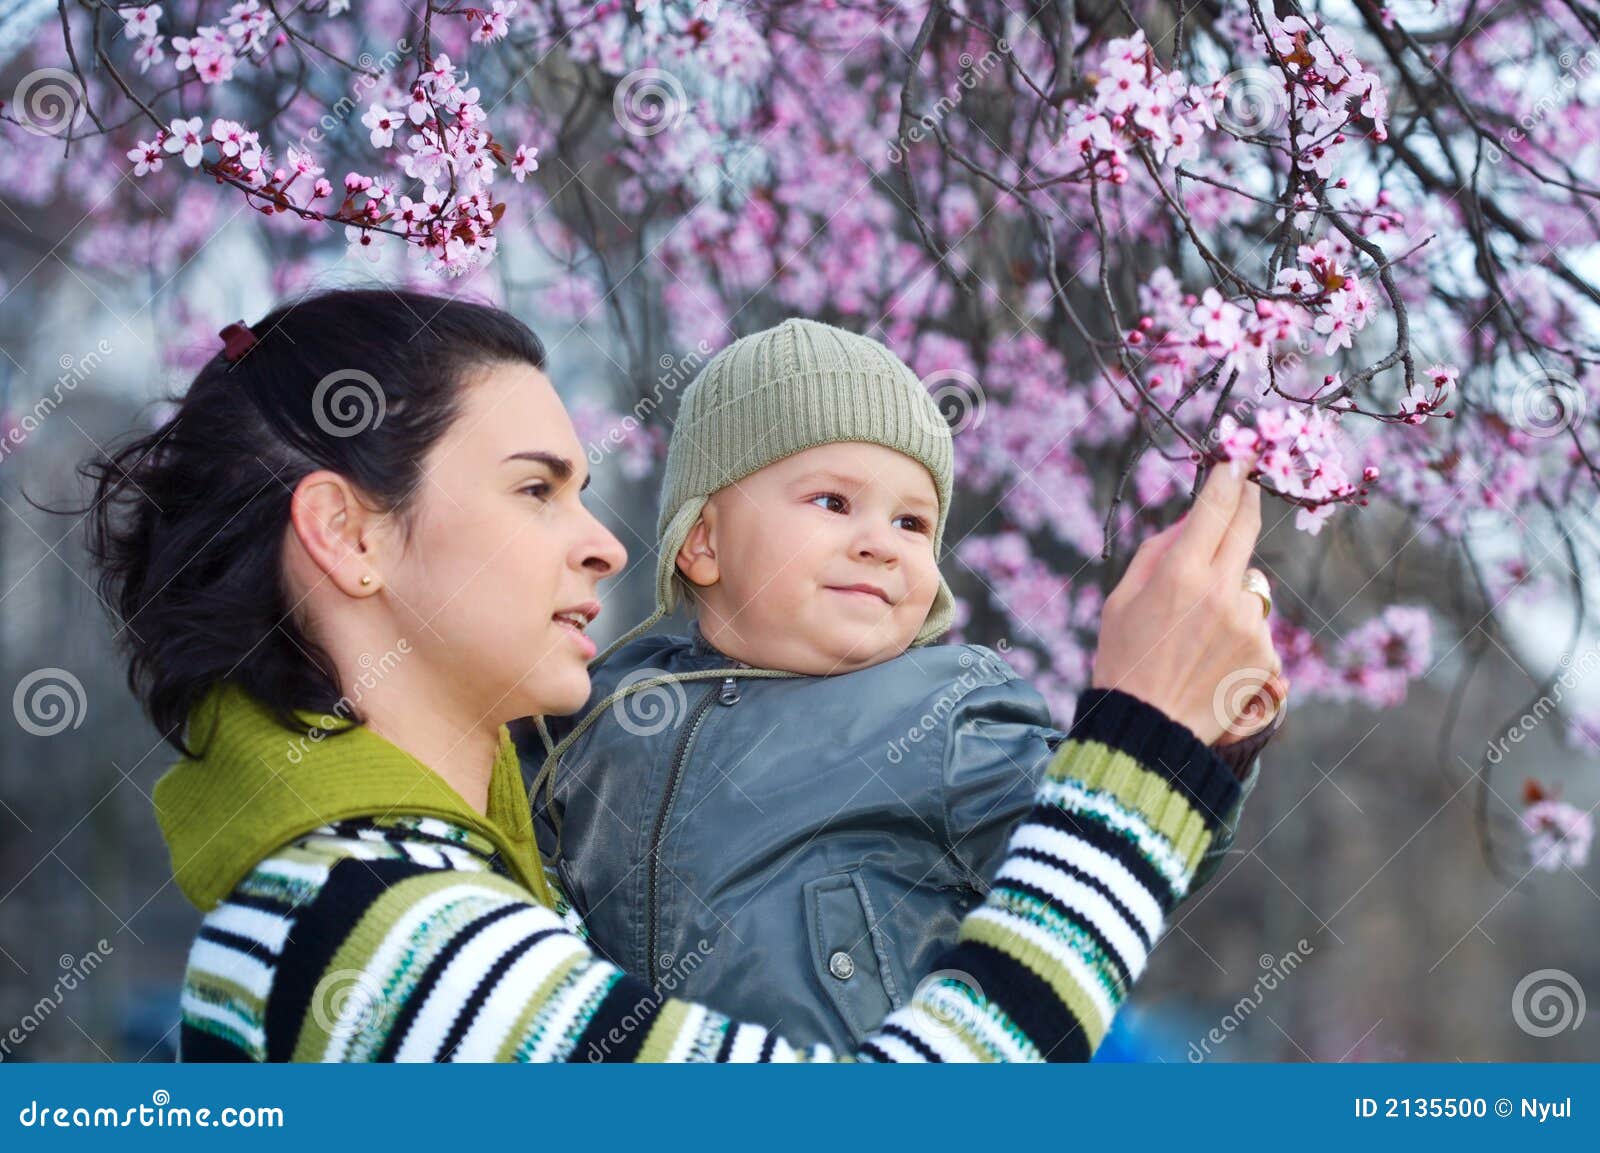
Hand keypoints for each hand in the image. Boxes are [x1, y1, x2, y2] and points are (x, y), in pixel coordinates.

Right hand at [1090, 460, 1282, 745]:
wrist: (1148, 731)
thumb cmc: (1124, 661)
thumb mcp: (1121, 599)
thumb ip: (1158, 551)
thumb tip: (1192, 520)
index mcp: (1180, 575)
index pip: (1216, 507)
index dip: (1229, 476)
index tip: (1238, 458)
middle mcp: (1222, 593)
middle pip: (1247, 528)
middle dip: (1247, 501)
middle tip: (1248, 484)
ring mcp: (1250, 624)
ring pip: (1250, 581)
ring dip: (1233, 585)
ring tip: (1197, 626)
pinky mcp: (1266, 653)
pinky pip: (1256, 622)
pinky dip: (1240, 628)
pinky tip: (1212, 654)